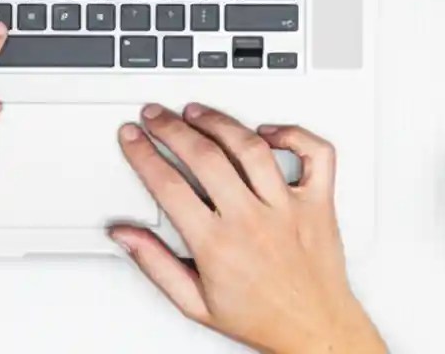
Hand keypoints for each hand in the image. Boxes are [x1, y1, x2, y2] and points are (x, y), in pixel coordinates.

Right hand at [110, 104, 384, 353]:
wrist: (315, 331)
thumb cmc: (260, 317)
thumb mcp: (194, 302)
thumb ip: (155, 264)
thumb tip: (125, 235)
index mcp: (218, 245)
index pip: (168, 185)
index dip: (143, 154)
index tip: (133, 137)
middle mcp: (253, 220)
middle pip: (205, 156)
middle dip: (172, 127)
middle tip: (156, 115)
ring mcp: (288, 208)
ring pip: (251, 147)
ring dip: (219, 122)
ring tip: (197, 112)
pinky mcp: (318, 202)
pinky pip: (314, 154)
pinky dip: (293, 134)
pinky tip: (268, 131)